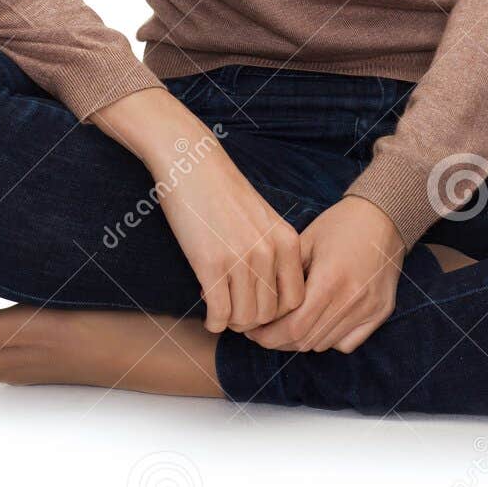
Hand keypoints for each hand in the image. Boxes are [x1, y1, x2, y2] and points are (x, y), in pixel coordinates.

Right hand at [92, 85, 305, 333]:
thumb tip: (269, 302)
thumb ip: (272, 254)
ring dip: (231, 322)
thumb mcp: (262, 219)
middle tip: (233, 308)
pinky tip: (208, 314)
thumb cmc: (223, 192)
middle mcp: (270, 251)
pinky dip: (214, 322)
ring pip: (245, 319)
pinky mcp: (212, 264)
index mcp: (287, 240)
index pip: (296, 300)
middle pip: (269, 314)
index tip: (257, 307)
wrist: (192, 164)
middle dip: (251, 320)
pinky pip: (220, 315)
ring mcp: (242, 258)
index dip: (276, 313)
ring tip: (220, 305)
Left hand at [243, 196, 405, 354]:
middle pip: (307, 341)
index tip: (253, 330)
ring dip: (302, 340)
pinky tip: (319, 321)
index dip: (268, 335)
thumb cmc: (340, 224)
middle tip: (264, 332)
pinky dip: (329, 339)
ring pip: (324, 344)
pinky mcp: (381, 312)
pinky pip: (347, 344)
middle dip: (279, 341)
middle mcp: (352, 298)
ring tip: (287, 326)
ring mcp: (370, 308)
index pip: (293, 327)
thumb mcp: (306, 241)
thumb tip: (261, 304)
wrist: (384, 216)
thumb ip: (285, 276)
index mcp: (330, 278)